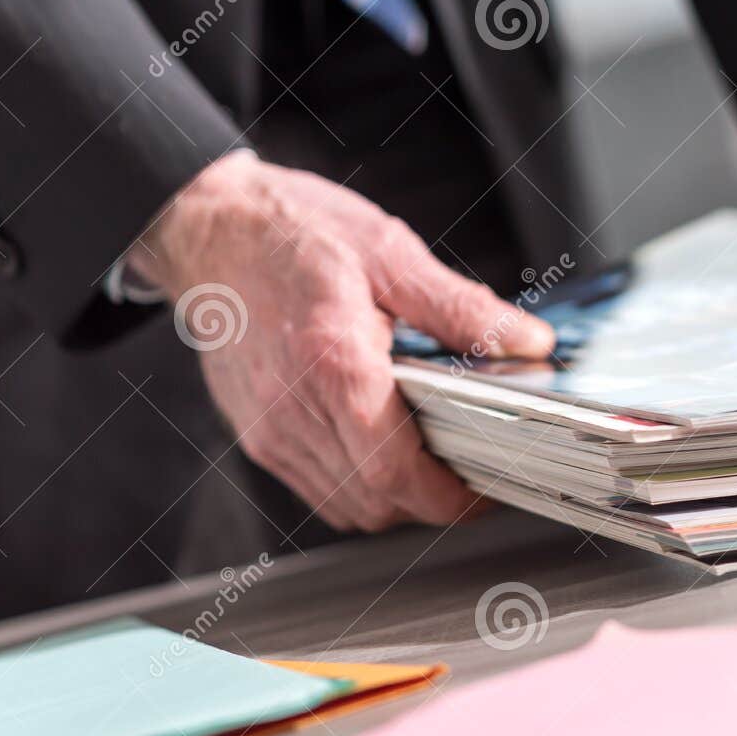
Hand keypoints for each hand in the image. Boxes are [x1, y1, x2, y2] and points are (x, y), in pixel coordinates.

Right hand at [128, 151, 554, 530]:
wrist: (208, 228)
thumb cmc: (291, 232)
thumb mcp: (390, 253)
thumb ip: (463, 309)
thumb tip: (528, 343)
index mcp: (333, 363)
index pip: (395, 471)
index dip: (449, 497)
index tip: (486, 491)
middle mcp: (293, 409)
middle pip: (377, 500)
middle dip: (433, 500)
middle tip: (473, 469)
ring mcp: (269, 430)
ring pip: (348, 507)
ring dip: (397, 498)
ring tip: (432, 458)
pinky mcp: (257, 436)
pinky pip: (319, 490)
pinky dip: (360, 486)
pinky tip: (385, 447)